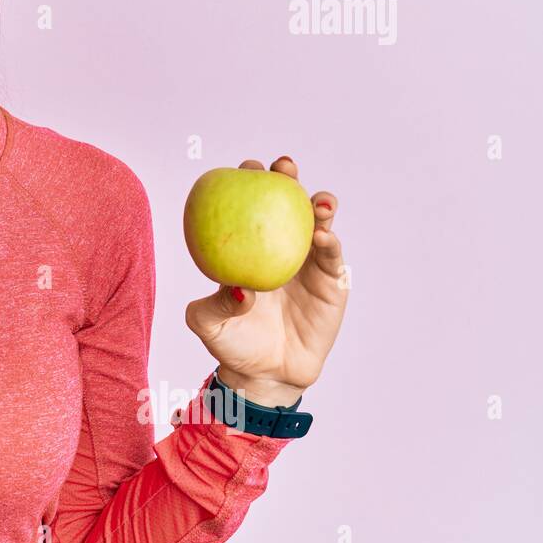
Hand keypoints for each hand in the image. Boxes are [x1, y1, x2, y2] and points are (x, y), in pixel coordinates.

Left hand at [184, 156, 347, 407]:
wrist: (264, 374)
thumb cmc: (231, 343)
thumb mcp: (209, 323)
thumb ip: (215, 304)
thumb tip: (239, 286)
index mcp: (248, 247)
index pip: (248, 206)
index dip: (248, 183)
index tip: (244, 169)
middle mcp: (280, 246)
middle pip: (286, 203)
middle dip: (286, 178)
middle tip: (282, 169)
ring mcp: (309, 261)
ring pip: (319, 222)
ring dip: (321, 205)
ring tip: (318, 201)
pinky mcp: (332, 281)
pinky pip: (332, 256)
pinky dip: (330, 241)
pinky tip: (323, 235)